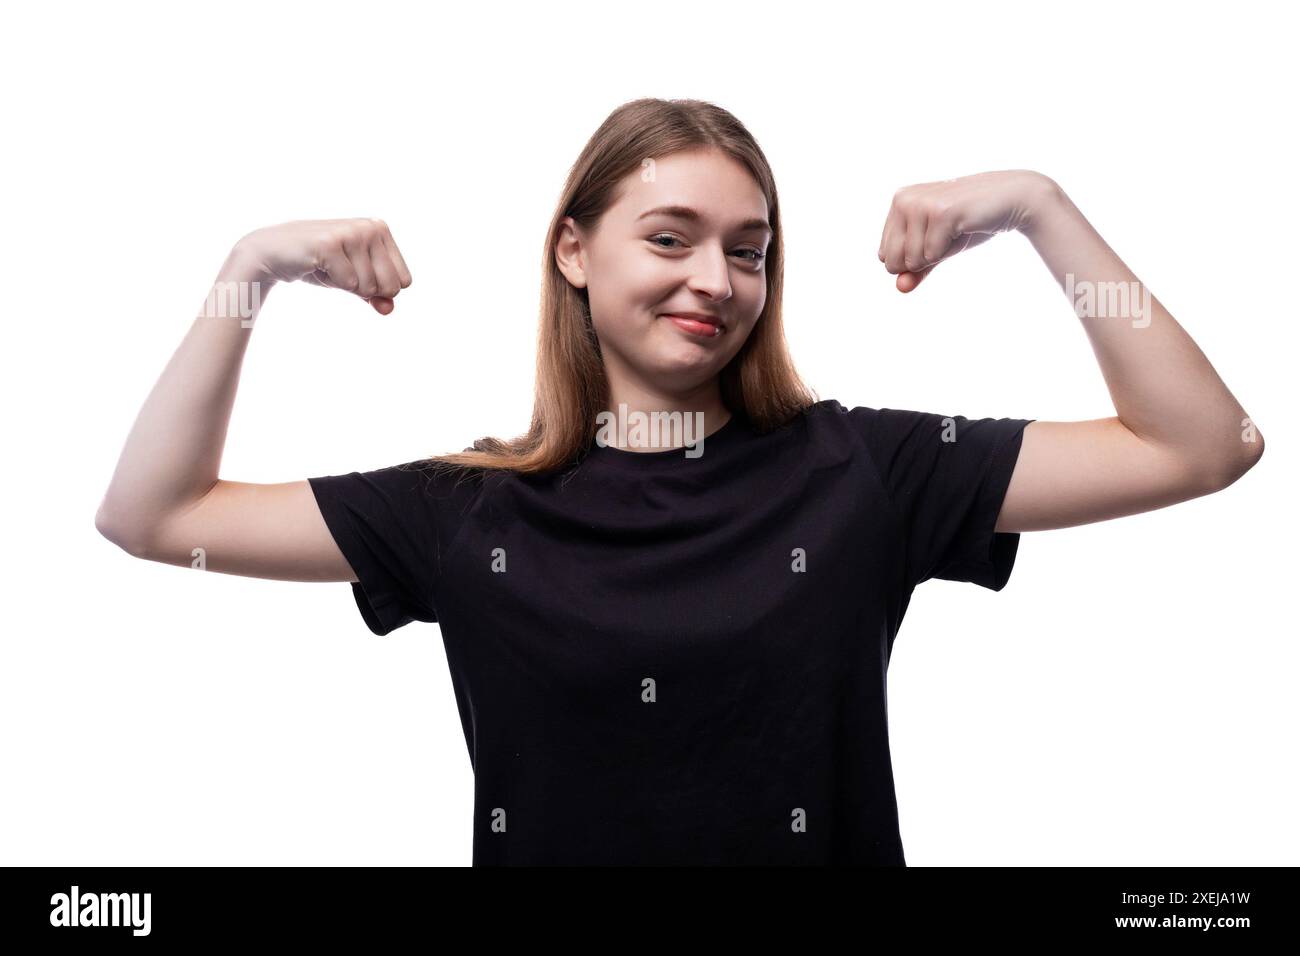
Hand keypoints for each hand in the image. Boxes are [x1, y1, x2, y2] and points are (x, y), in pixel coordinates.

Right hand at [233, 218, 412, 313]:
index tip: (356, 273)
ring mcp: (351, 233)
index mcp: (380, 229)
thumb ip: (377, 295)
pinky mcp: (330, 244)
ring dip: (344, 284)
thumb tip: (389, 309)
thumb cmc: (319, 265)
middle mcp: (370, 226)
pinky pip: (349, 284)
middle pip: (391, 286)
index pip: (404, 281)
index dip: (379, 289)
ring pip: (369, 286)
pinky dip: (333, 282)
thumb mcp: (355, 281)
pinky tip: (317, 266)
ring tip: (327, 266)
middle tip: (340, 271)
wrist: (273, 252)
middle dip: (365, 289)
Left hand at [877, 170, 1056, 291]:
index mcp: (898, 202)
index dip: (912, 260)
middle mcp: (903, 199)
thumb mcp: (937, 250)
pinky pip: (932, 255)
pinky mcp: (941, 212)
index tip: (934, 239)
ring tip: (955, 230)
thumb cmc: (970, 224)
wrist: (1010, 199)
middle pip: (893, 261)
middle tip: (944, 238)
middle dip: (921, 261)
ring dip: (938, 254)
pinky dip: (948, 251)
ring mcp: (921, 204)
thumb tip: (900, 288)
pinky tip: (963, 228)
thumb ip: (915, 270)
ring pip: (912, 259)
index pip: (885, 256)